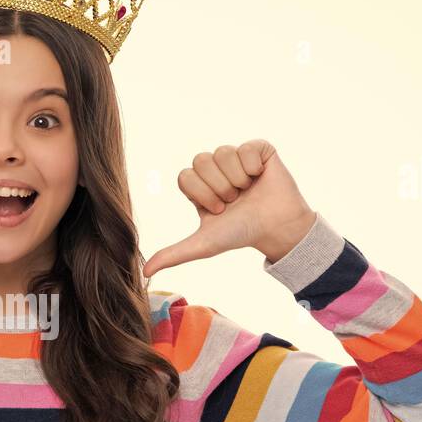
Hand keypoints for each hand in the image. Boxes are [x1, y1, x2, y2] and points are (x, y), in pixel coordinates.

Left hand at [142, 139, 316, 280]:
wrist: (276, 228)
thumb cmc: (241, 234)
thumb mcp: (204, 244)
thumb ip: (173, 254)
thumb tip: (144, 273)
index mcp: (199, 186)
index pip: (185, 176)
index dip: (201, 193)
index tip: (217, 210)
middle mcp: (215, 169)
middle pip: (200, 160)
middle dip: (218, 186)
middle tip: (234, 201)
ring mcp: (235, 157)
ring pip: (222, 152)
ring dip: (236, 178)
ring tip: (247, 191)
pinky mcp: (257, 149)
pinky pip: (245, 147)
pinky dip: (253, 167)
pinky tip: (260, 178)